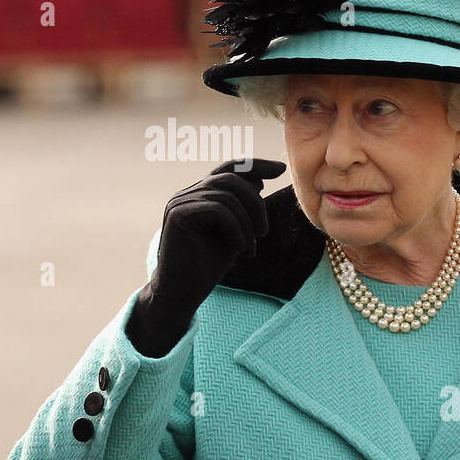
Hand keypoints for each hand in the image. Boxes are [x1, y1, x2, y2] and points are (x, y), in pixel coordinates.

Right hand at [126, 158, 285, 356]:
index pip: (229, 168)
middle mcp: (186, 193)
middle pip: (231, 178)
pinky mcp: (178, 214)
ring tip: (252, 246)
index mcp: (198, 194)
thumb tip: (258, 180)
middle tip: (264, 232)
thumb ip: (242, 207)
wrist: (182, 294)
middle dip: (255, 203)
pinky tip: (241, 250)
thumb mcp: (234, 231)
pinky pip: (218, 210)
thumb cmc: (207, 266)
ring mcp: (179, 202)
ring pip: (227, 195)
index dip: (256, 165)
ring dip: (247, 222)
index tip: (280, 170)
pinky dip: (237, 230)